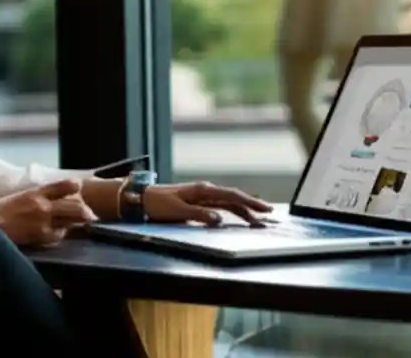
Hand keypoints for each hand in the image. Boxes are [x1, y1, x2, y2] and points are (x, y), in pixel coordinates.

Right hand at [0, 179, 96, 246]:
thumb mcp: (19, 197)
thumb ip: (37, 197)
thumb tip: (51, 200)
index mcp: (36, 191)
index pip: (64, 185)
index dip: (75, 187)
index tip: (79, 188)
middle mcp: (43, 204)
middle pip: (75, 205)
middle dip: (84, 210)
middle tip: (90, 215)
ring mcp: (44, 220)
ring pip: (72, 220)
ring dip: (79, 222)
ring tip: (84, 224)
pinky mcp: (41, 235)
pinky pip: (59, 235)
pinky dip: (62, 235)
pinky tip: (61, 234)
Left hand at [143, 181, 272, 226]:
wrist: (141, 198)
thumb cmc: (157, 204)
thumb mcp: (177, 211)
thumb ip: (199, 214)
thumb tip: (220, 219)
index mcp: (202, 190)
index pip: (232, 196)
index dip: (250, 202)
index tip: (264, 209)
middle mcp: (205, 191)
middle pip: (234, 197)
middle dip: (252, 205)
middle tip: (269, 213)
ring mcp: (202, 196)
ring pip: (229, 202)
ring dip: (244, 209)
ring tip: (259, 218)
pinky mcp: (198, 202)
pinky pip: (220, 205)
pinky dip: (233, 210)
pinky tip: (240, 215)